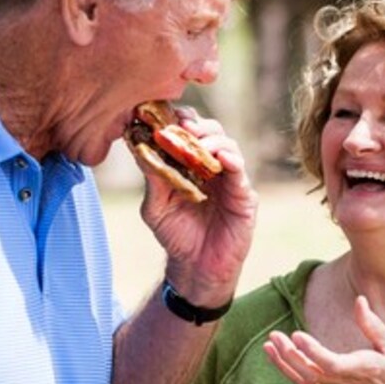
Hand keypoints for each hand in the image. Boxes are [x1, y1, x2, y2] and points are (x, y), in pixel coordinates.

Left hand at [138, 108, 256, 305]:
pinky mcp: (244, 196)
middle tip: (183, 127)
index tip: (163, 117)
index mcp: (190, 163)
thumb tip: (140, 148)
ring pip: (228, 145)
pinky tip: (219, 158)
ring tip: (199, 143)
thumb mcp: (156, 206)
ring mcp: (230, 179)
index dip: (178, 120)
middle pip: (211, 131)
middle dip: (197, 125)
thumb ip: (152, 178)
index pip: (188, 132)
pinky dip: (231, 160)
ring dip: (213, 140)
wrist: (195, 267)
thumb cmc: (176, 234)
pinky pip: (240, 172)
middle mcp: (212, 166)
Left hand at [263, 295, 384, 383]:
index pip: (332, 364)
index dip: (313, 352)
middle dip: (291, 355)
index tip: (297, 335)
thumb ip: (373, 325)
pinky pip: (306, 383)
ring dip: (285, 363)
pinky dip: (289, 370)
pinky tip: (276, 355)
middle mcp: (347, 381)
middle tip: (275, 335)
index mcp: (365, 368)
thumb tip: (359, 301)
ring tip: (270, 344)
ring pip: (305, 380)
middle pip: (312, 373)